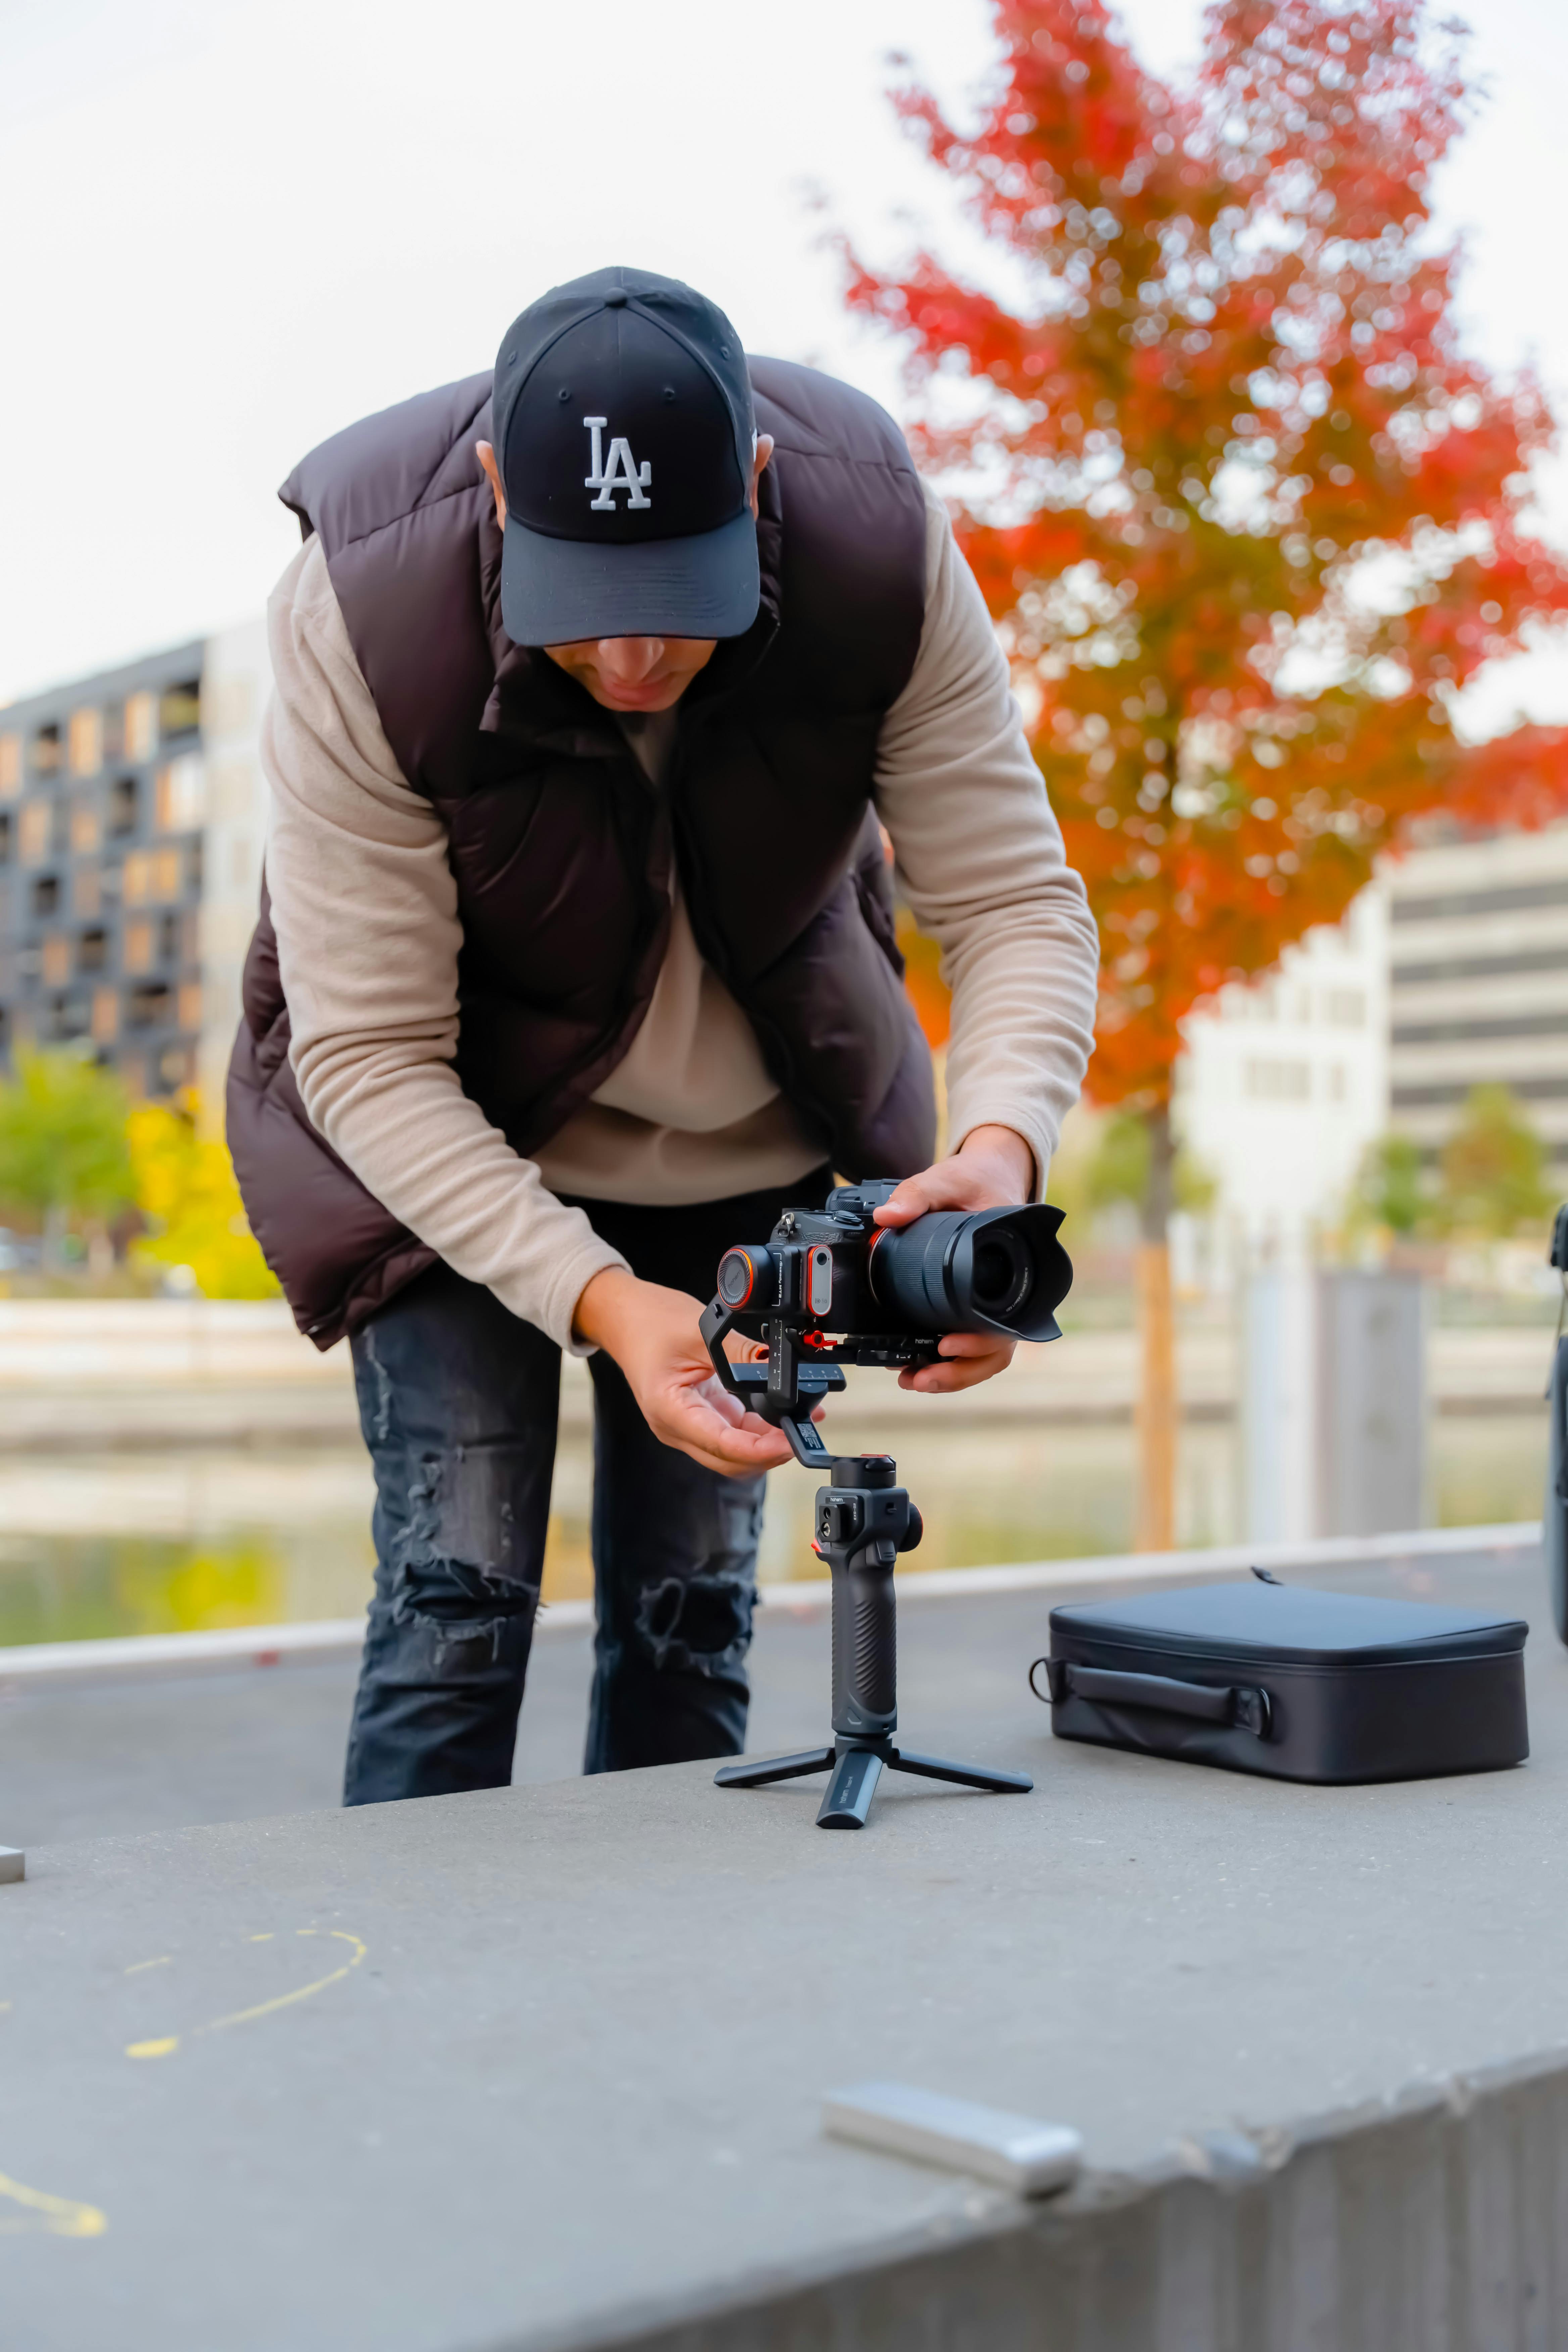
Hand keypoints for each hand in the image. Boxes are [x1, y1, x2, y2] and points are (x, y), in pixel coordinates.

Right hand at [573, 1267, 810, 1476]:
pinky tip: (778, 1416)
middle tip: (799, 1433)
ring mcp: (686, 1425)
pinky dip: (756, 1430)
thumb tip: (780, 1373)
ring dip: (764, 1443)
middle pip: (729, 1459)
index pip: (721, 1445)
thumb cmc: (649, 1322)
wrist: (624, 1316)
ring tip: (796, 1422)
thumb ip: (741, 1356)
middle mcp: (675, 1427)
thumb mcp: (700, 1332)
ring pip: (732, 1452)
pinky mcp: (698, 1415)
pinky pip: (731, 1434)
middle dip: (767, 1452)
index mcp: (669, 1410)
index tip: (789, 1442)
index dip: (759, 1450)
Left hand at [873, 1124, 1035, 1395]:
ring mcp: (996, 1303)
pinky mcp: (978, 1307)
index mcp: (1010, 1264)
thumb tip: (887, 1216)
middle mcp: (1009, 1291)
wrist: (991, 1177)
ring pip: (988, 1355)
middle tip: (923, 1376)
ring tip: (915, 1380)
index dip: (980, 1340)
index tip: (946, 1344)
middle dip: (960, 1370)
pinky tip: (919, 1367)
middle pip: (997, 1348)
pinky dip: (951, 1363)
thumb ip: (918, 1193)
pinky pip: (974, 1345)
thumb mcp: (947, 1180)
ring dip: (955, 1375)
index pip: (1005, 1317)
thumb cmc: (975, 1182)